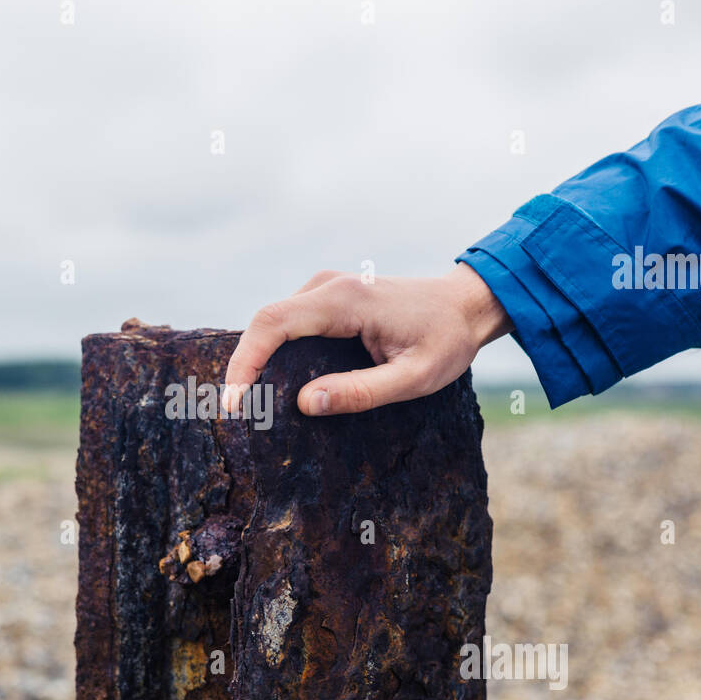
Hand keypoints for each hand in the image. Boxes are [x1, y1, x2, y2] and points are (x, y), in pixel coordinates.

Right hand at [222, 263, 511, 415]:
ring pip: (273, 322)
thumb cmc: (445, 340)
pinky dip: (274, 352)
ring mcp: (325, 288)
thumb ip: (361, 393)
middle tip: (237, 413)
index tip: (234, 402)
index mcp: (345, 301)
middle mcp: (328, 286)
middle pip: (265, 322)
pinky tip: (278, 385)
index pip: (273, 324)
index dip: (245, 362)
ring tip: (253, 404)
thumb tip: (304, 404)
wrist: (466, 305)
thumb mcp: (413, 378)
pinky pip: (288, 323)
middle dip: (243, 366)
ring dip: (257, 360)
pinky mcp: (327, 298)